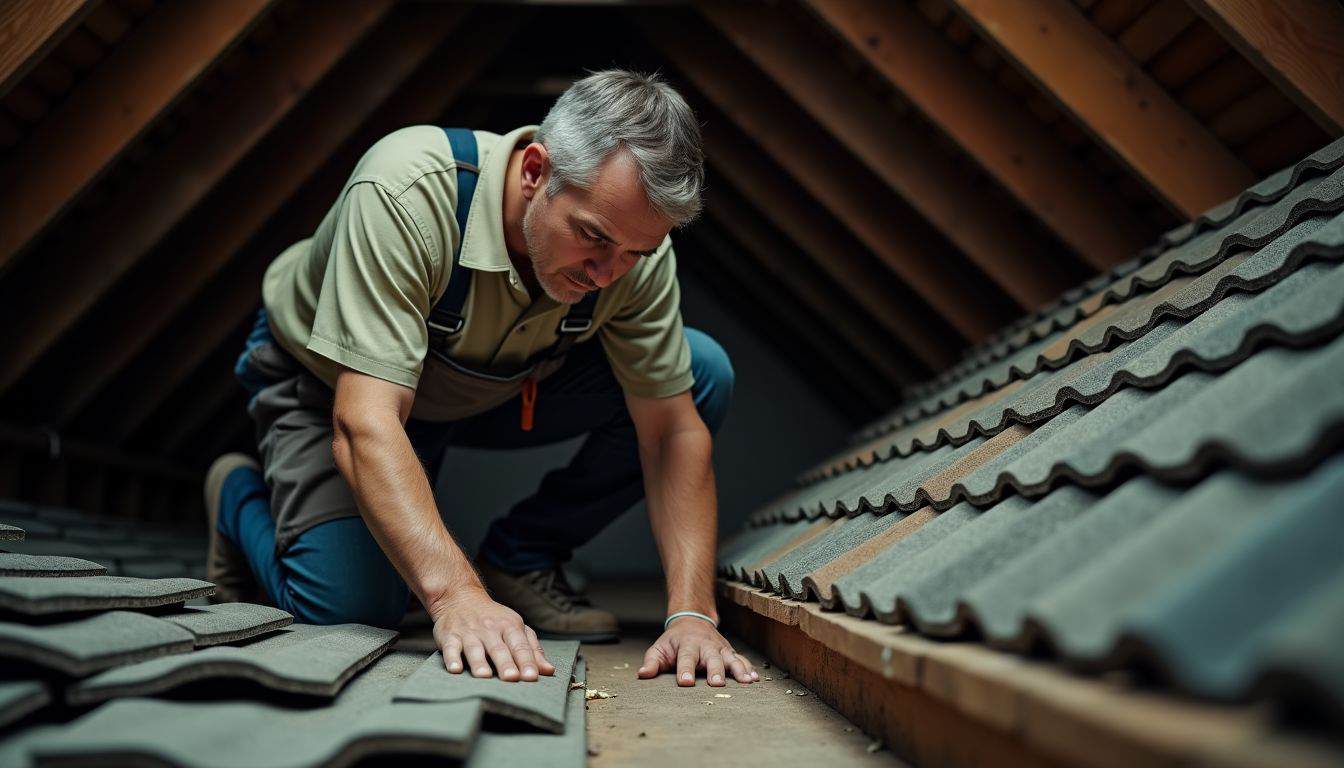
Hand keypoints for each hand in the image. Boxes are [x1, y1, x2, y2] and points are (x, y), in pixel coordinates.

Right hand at [430, 588, 554, 681]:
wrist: (460, 596)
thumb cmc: (493, 618)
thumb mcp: (515, 627)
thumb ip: (532, 649)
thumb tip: (548, 670)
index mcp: (509, 626)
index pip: (520, 645)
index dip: (526, 661)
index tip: (531, 677)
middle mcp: (490, 628)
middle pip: (499, 648)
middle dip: (505, 663)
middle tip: (512, 678)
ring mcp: (469, 632)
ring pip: (475, 649)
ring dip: (479, 663)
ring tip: (485, 676)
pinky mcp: (450, 636)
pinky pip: (451, 648)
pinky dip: (452, 658)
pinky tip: (455, 669)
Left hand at [637, 616, 757, 685]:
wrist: (692, 619)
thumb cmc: (674, 641)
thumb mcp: (659, 648)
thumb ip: (652, 662)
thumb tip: (642, 675)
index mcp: (687, 645)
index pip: (685, 658)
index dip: (685, 670)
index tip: (685, 683)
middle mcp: (706, 645)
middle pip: (711, 658)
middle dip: (715, 671)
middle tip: (717, 684)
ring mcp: (720, 648)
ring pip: (731, 658)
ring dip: (739, 670)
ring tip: (746, 682)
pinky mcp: (729, 651)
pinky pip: (741, 659)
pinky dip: (748, 668)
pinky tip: (755, 679)